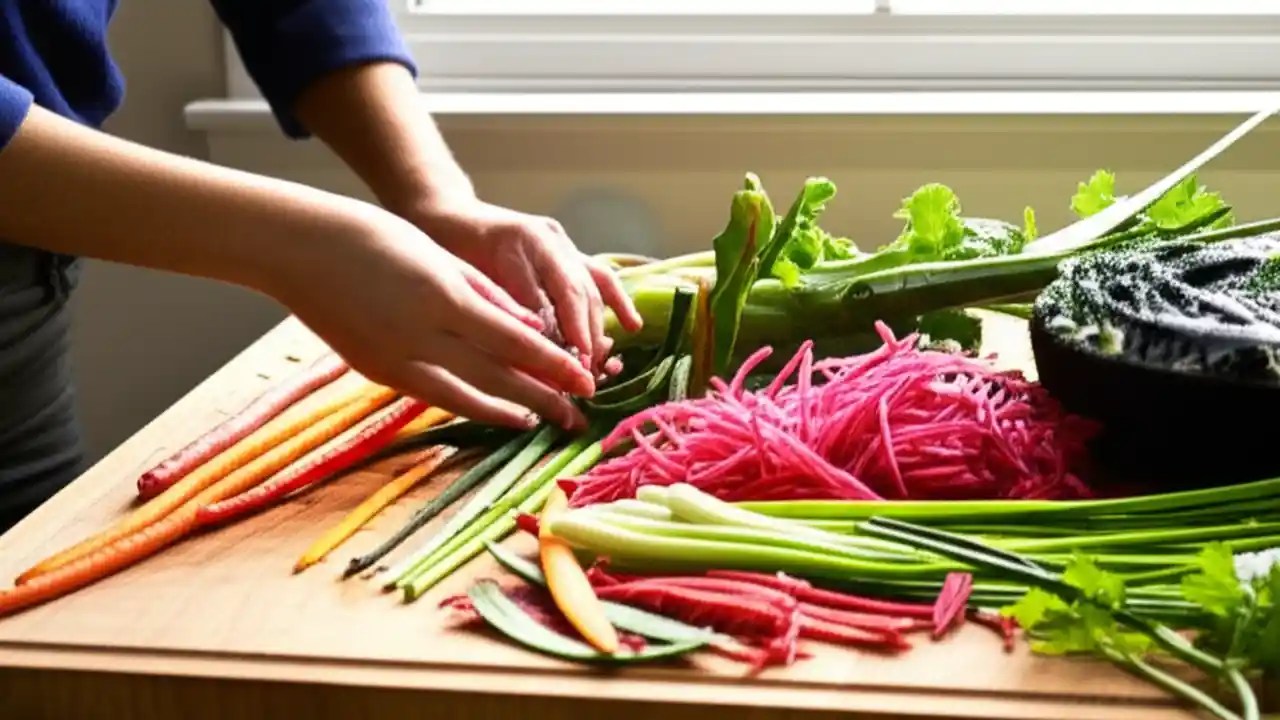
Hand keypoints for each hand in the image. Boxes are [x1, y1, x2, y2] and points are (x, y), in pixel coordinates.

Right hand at [268, 207, 593, 430]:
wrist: (300, 250)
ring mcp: (396, 359)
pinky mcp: (378, 372)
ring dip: (513, 409)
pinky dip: (474, 406)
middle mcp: (421, 336)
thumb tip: (529, 329)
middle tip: (581, 412)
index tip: (587, 379)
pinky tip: (502, 412)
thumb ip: (486, 296)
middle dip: (544, 395)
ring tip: (548, 420)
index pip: (513, 342)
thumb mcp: (440, 258)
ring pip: (469, 395)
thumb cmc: (374, 238)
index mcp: (442, 298)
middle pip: (497, 375)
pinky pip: (437, 396)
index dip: (553, 365)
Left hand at [409, 198, 643, 375]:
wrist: (448, 213)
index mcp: (520, 244)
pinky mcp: (569, 251)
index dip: (564, 335)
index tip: (572, 368)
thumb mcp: (464, 278)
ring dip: (599, 329)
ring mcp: (562, 244)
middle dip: (585, 339)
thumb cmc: (446, 247)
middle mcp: (548, 240)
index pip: (550, 298)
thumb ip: (502, 307)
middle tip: (587, 378)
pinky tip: (632, 326)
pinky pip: (599, 276)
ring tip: (603, 364)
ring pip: (591, 289)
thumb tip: (536, 348)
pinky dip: (617, 301)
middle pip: (576, 296)